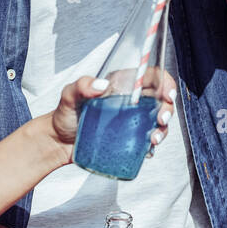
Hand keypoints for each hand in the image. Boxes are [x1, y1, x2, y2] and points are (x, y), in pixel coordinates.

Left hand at [49, 73, 178, 152]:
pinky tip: (147, 151)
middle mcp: (130, 101)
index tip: (168, 94)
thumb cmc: (64, 114)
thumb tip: (100, 86)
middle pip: (160, 100)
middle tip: (161, 120)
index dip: (165, 82)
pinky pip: (146, 140)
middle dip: (168, 109)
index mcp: (122, 85)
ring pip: (157, 121)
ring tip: (154, 139)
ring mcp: (131, 121)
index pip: (150, 77)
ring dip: (163, 130)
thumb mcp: (69, 96)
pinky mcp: (129, 139)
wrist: (58, 142)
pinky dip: (151, 146)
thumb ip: (81, 86)